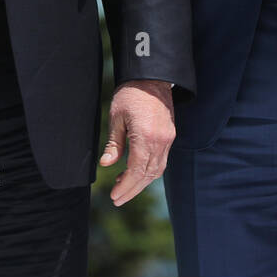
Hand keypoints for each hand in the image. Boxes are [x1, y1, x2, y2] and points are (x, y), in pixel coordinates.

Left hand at [99, 79, 174, 206]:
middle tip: (117, 199)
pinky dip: (149, 170)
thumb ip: (114, 144)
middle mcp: (160, 141)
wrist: (153, 77)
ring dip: (141, 181)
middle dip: (132, 189)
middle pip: (148, 174)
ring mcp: (168, 138)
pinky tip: (136, 171)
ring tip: (124, 186)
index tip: (114, 196)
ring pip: (157, 170)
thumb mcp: (116, 117)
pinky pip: (162, 160)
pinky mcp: (170, 135)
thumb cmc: (131, 94)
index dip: (125, 186)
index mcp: (145, 136)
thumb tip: (106, 164)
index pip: (136, 170)